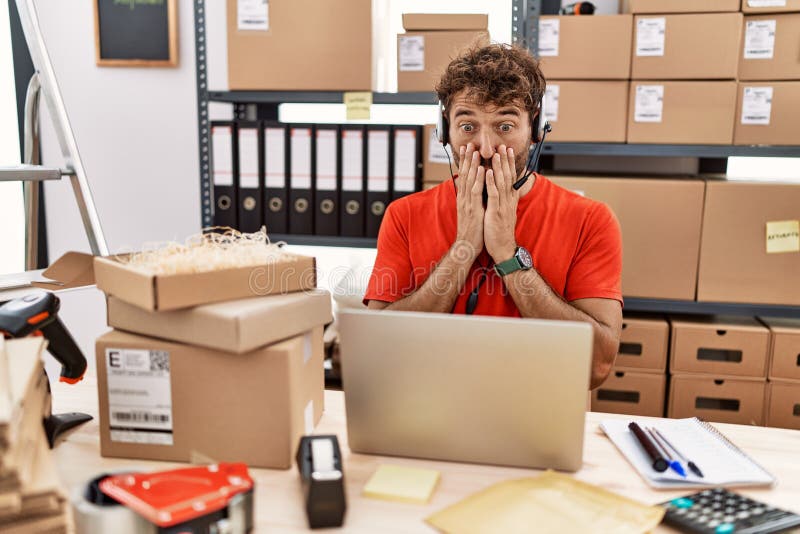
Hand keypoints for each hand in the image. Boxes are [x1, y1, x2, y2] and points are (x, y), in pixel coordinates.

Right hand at [454, 143, 484, 259]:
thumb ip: (472, 200)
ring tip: (475, 151)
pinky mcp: (473, 209)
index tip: (467, 149)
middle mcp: (464, 198)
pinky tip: (481, 169)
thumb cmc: (472, 230)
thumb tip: (475, 190)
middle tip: (469, 144)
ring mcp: (468, 203)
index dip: (466, 162)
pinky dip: (479, 179)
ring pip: (470, 180)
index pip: (465, 176)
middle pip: (465, 174)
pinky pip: (476, 191)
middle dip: (467, 158)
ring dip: (472, 164)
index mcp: (465, 198)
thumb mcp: (471, 212)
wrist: (467, 246)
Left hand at [484, 145, 518, 262]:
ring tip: (495, 153)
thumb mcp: (502, 211)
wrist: (502, 247)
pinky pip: (494, 194)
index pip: (509, 177)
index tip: (507, 150)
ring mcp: (502, 205)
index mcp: (508, 199)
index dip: (508, 163)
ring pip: (501, 182)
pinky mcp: (496, 212)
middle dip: (504, 160)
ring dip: (498, 166)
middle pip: (507, 176)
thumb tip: (500, 188)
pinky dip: (491, 181)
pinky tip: (489, 171)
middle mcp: (507, 200)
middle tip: (503, 145)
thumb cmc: (499, 230)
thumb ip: (502, 199)